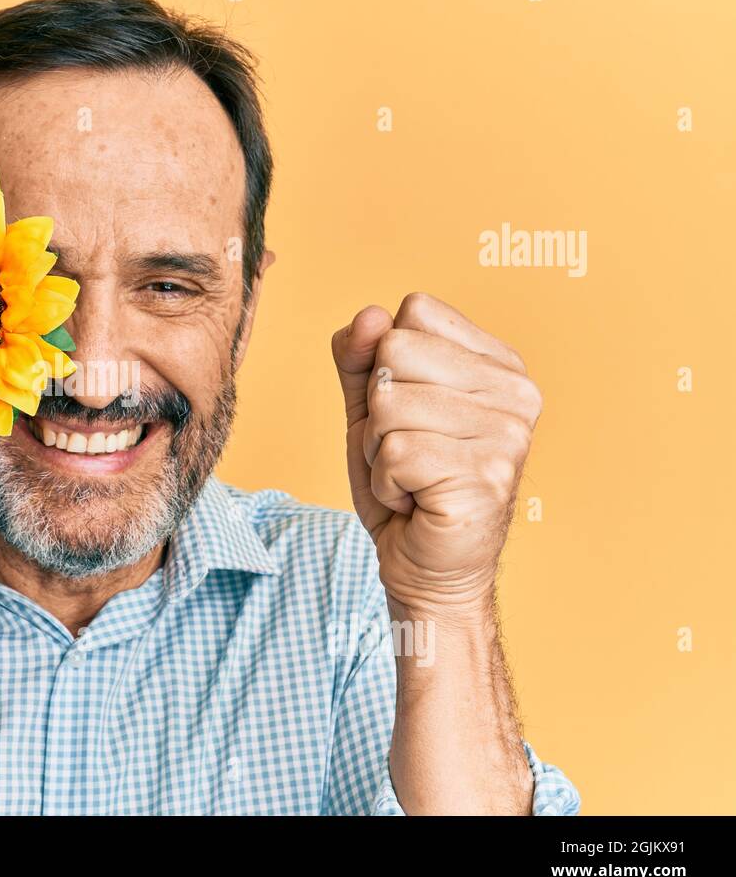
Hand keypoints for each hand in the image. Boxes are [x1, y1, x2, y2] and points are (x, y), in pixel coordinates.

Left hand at [331, 293, 542, 613]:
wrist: (425, 566)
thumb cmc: (404, 484)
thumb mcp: (370, 408)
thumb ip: (360, 356)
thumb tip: (368, 316)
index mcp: (499, 363)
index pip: (415, 311)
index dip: (385, 362)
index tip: (409, 412)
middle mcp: (516, 392)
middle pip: (394, 352)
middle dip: (377, 410)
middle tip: (407, 453)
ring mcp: (508, 435)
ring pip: (389, 405)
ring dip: (380, 451)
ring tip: (412, 478)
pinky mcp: (486, 477)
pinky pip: (395, 453)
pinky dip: (386, 484)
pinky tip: (417, 501)